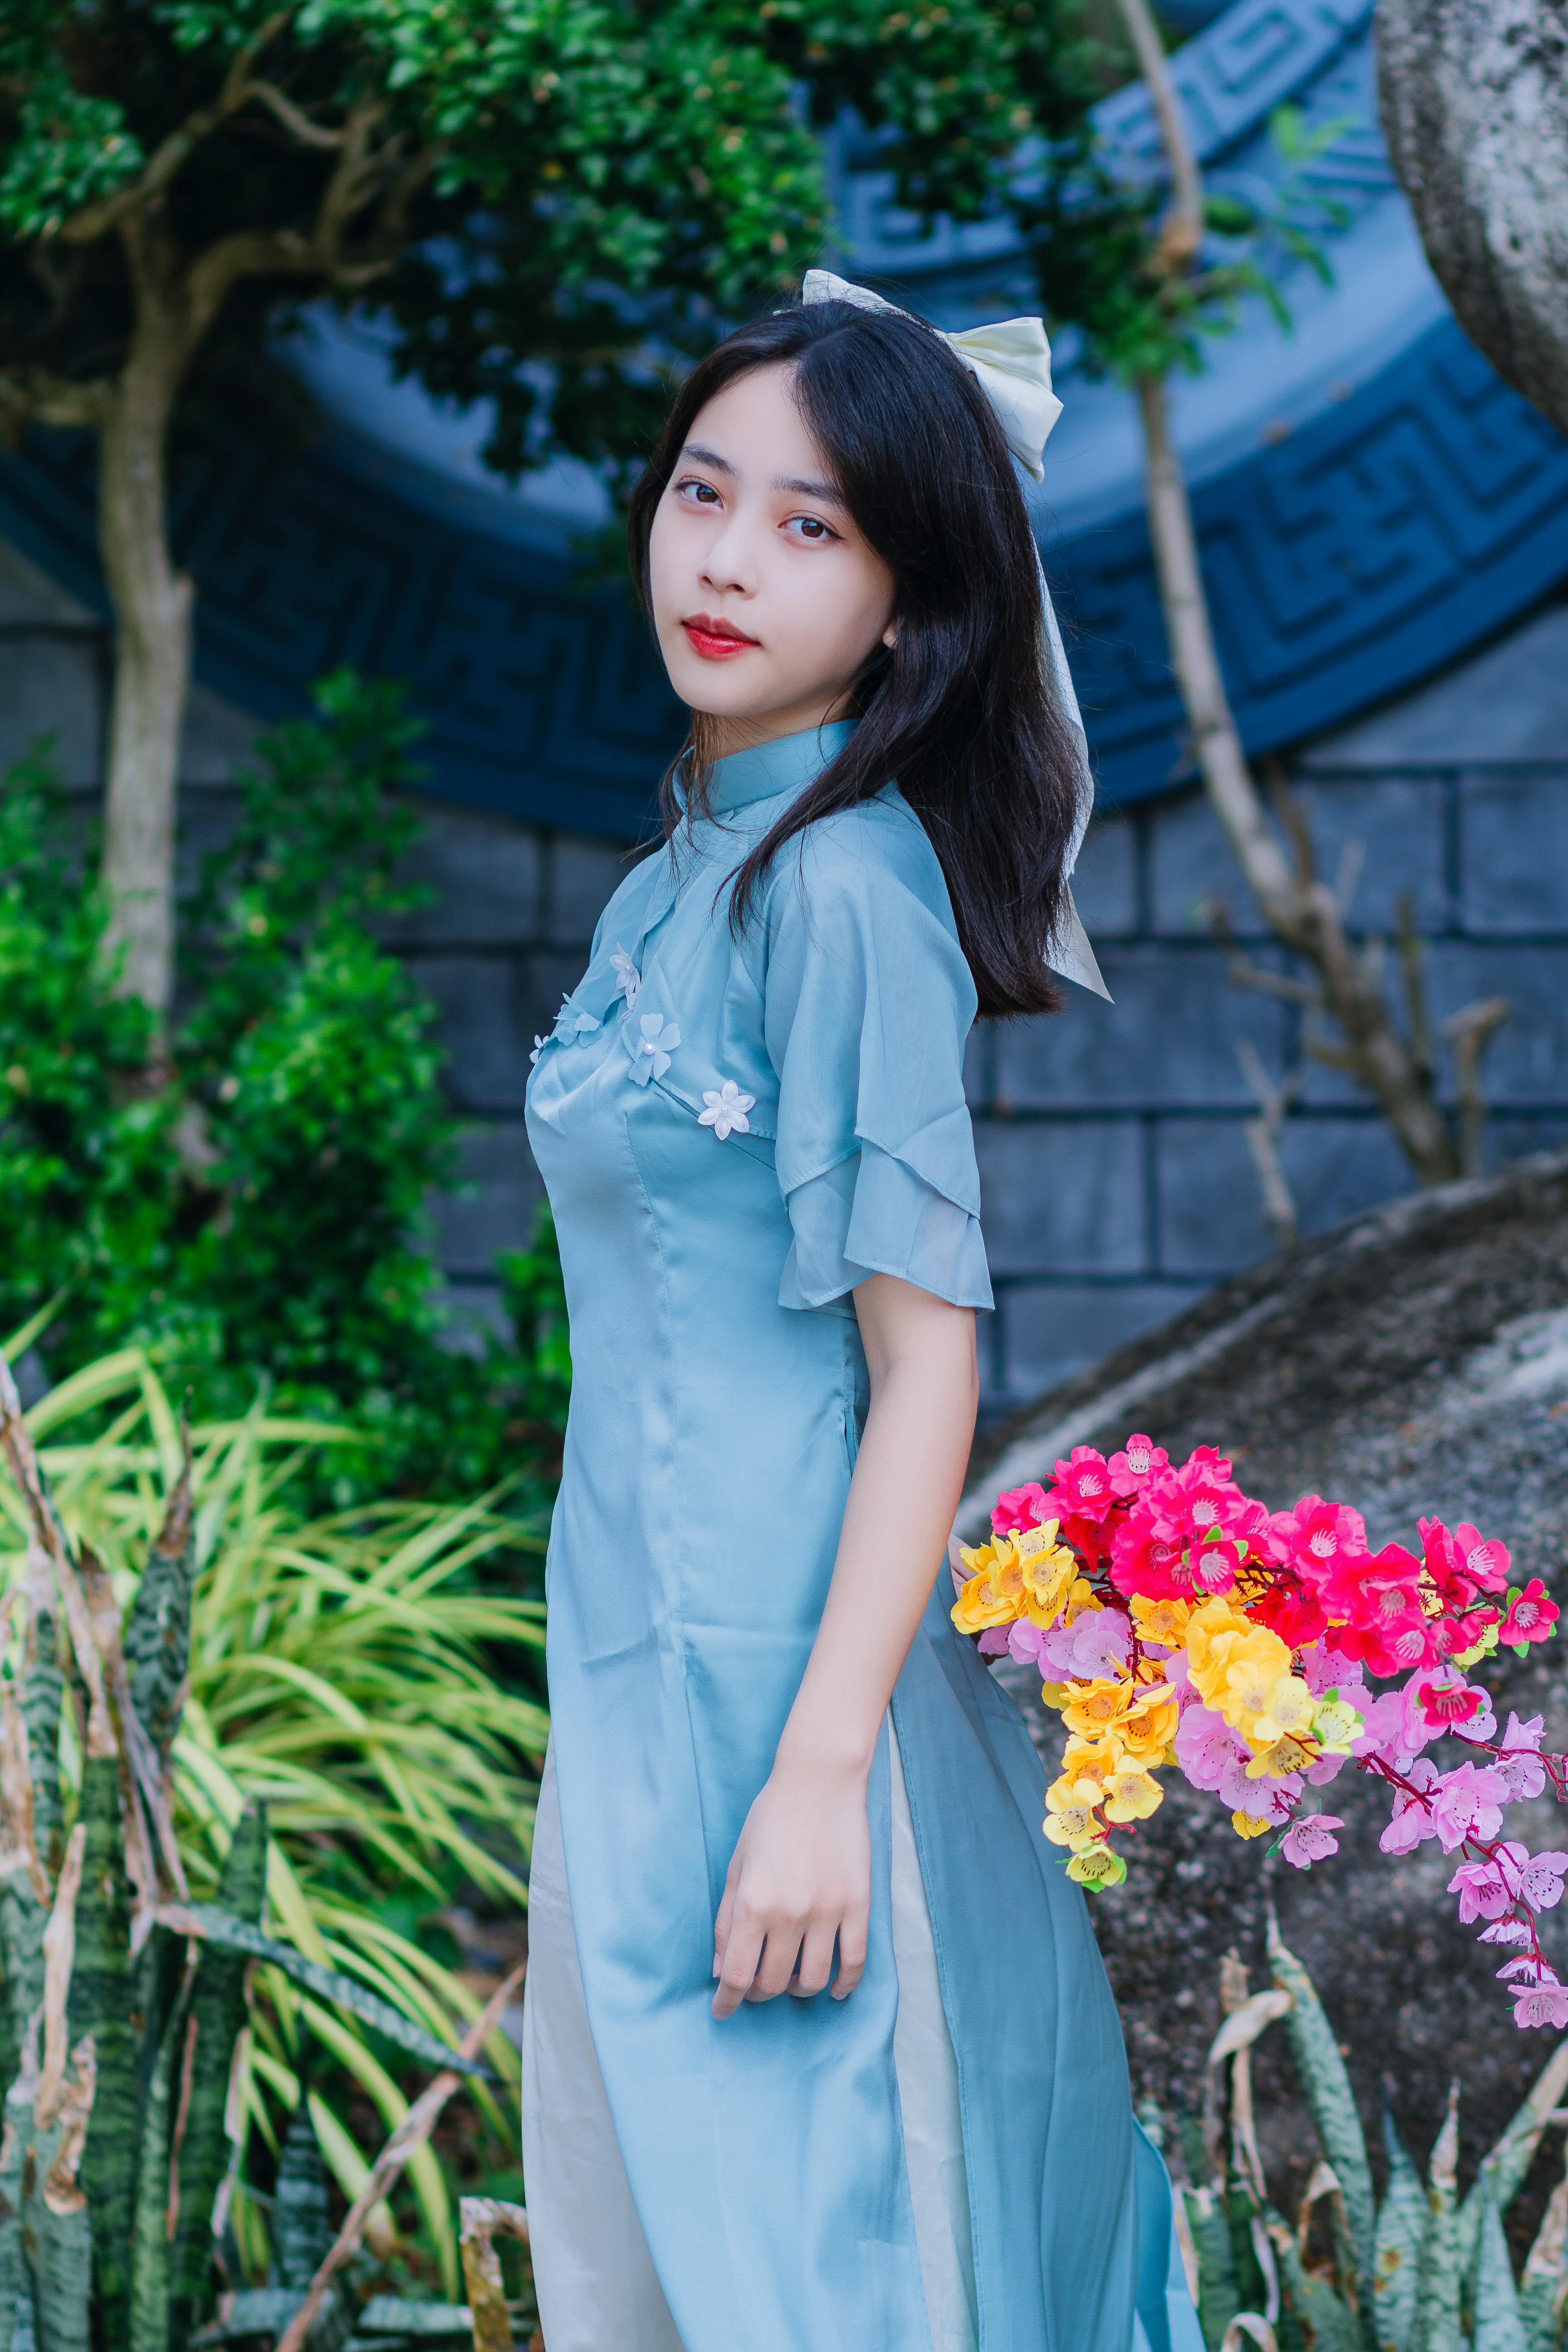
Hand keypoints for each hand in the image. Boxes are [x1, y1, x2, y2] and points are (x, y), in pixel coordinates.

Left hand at [711, 1754, 870, 2019]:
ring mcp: (828, 1911)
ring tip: (791, 1979)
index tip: (722, 2010)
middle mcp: (790, 1913)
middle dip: (760, 1993)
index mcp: (754, 1903)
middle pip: (774, 1982)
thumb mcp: (737, 1865)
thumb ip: (726, 1919)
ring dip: (798, 1989)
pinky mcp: (858, 1905)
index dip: (727, 2000)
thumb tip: (720, 1968)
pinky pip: (855, 1961)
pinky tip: (835, 1988)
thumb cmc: (771, 1818)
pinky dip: (844, 1984)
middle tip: (756, 1985)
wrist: (819, 1781)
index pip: (737, 1974)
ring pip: (814, 1980)